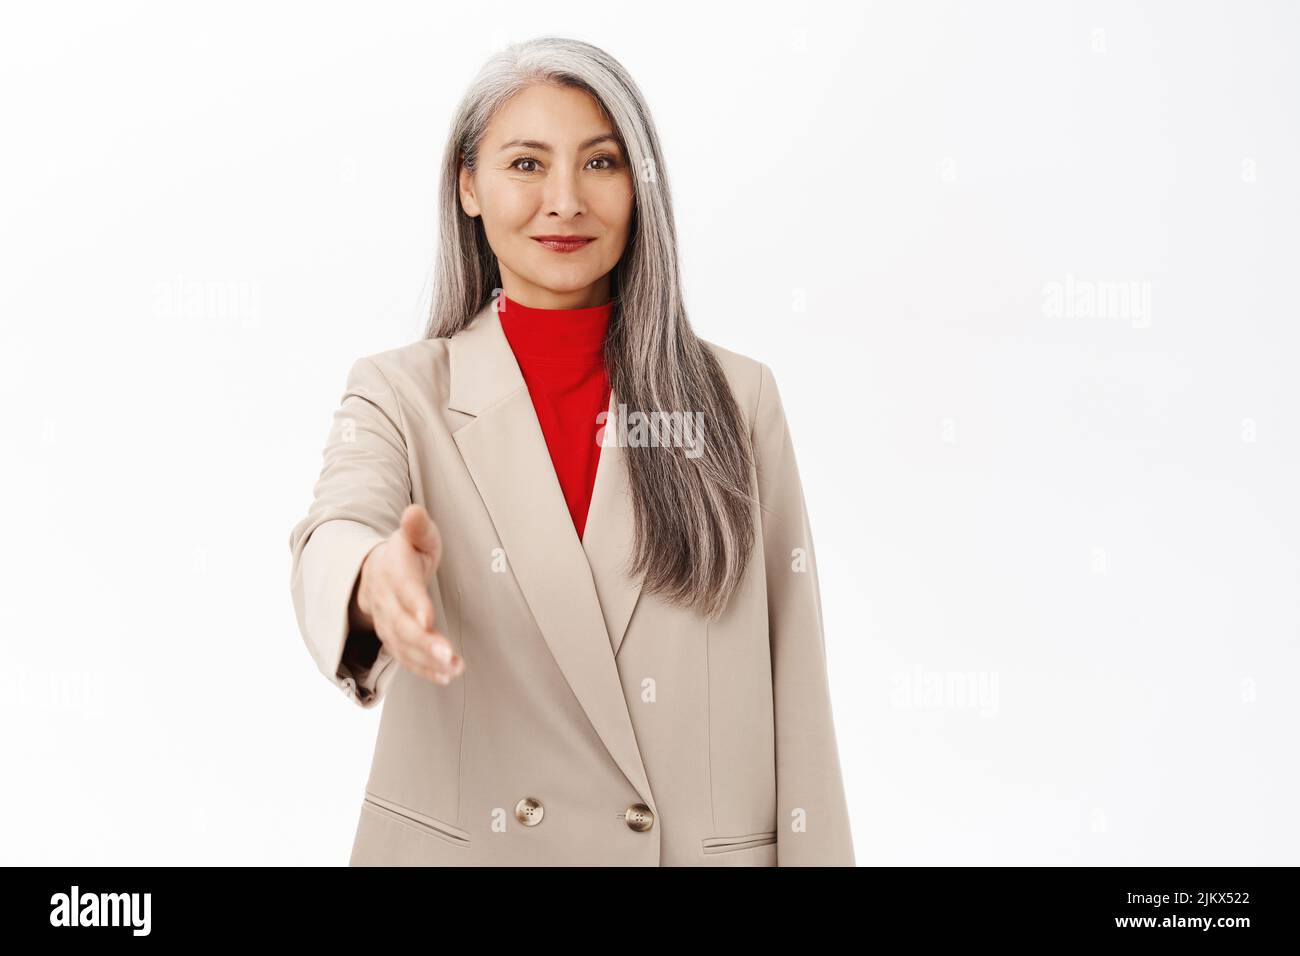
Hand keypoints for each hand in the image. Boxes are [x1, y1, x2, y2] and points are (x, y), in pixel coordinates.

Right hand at [353, 504, 463, 685]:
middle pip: (401, 624)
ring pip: (402, 645)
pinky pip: (404, 658)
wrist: (374, 572)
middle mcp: (385, 600)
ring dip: (427, 660)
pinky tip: (445, 676)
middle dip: (423, 642)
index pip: (403, 588)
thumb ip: (418, 527)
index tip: (428, 618)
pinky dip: (423, 669)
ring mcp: (385, 622)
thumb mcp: (415, 535)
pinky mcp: (392, 638)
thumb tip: (413, 512)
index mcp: (392, 569)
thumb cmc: (406, 552)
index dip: (414, 603)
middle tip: (448, 655)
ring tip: (454, 668)